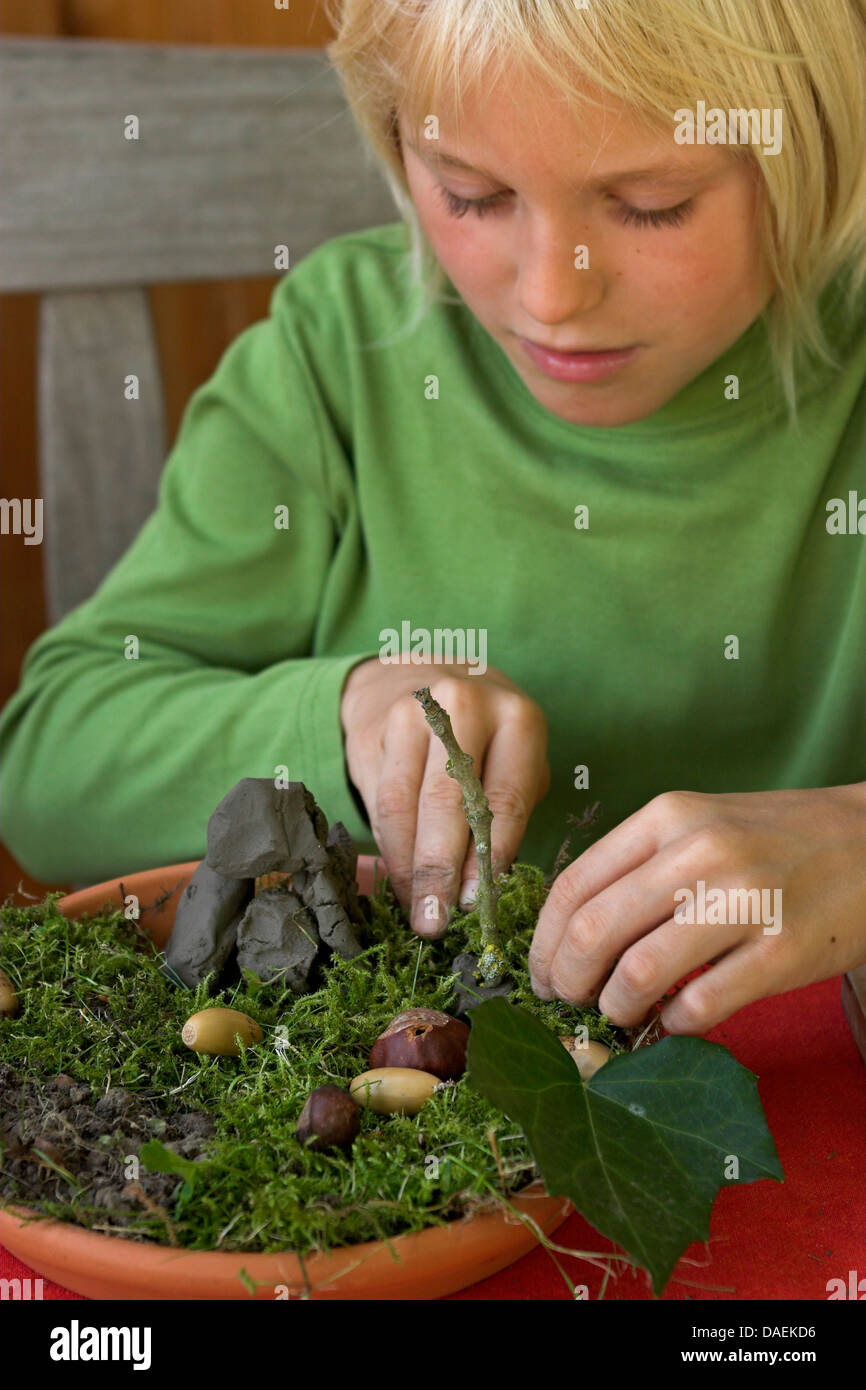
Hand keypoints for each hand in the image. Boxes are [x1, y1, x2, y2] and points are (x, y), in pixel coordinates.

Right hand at [340, 659, 549, 936]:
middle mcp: (466, 707)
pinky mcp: (377, 727)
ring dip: (408, 867)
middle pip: (447, 802)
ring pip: (405, 804)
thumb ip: (504, 819)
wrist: (426, 677)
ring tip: (416, 912)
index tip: (475, 904)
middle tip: (435, 922)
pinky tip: (399, 877)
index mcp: (518, 719)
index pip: (502, 799)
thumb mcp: (514, 766)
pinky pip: (380, 799)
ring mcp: (415, 713)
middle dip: (440, 870)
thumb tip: (478, 892)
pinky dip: (389, 846)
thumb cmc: (487, 740)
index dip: (487, 858)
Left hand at [529, 784, 865, 1033]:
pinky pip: (701, 1005)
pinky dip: (673, 1024)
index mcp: (668, 818)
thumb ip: (640, 867)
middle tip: (571, 1002)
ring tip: (620, 1014)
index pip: (574, 886)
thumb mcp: (701, 825)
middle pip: (594, 932)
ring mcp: (745, 901)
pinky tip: (675, 1020)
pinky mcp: (783, 952)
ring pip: (639, 972)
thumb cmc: (776, 840)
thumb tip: (573, 936)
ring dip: (616, 1007)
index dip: (544, 942)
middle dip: (567, 981)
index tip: (541, 974)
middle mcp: (700, 853)